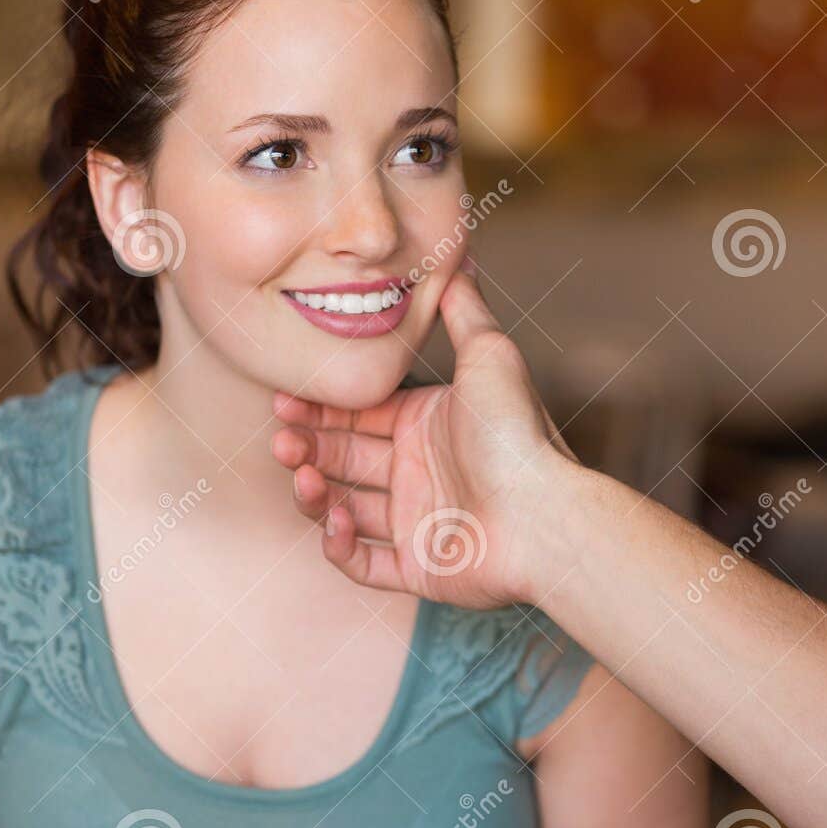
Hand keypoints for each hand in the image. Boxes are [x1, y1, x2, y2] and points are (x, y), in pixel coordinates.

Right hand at [270, 259, 578, 608]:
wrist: (545, 515)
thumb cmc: (517, 435)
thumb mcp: (490, 356)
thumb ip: (465, 310)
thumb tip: (455, 258)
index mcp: (430, 425)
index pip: (361, 414)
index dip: (322, 409)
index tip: (285, 398)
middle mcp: (421, 471)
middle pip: (346, 458)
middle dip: (308, 446)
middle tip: (281, 438)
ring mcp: (418, 521)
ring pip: (345, 508)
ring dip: (315, 494)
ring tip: (303, 476)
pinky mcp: (419, 568)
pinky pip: (364, 563)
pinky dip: (339, 546)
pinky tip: (334, 522)